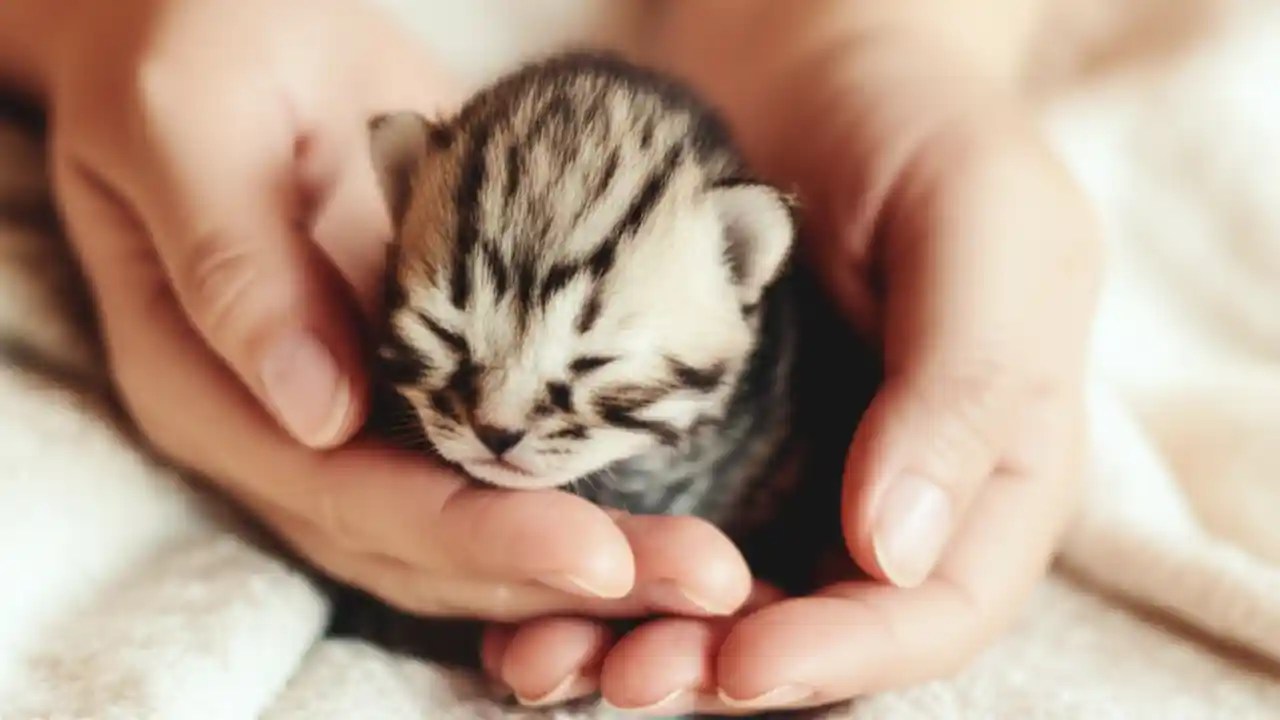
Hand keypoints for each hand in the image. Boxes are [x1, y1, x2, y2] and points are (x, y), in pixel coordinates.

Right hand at [42, 0, 751, 624]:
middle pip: (426, 541)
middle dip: (562, 570)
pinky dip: (581, 486)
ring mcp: (355, 407)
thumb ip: (235, 265)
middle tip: (699, 584)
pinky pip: (500, 455)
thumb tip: (317, 413)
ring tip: (705, 571)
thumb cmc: (193, 47)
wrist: (232, 19)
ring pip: (474, 519)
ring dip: (592, 551)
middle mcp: (284, 428)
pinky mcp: (420, 372)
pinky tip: (665, 508)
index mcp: (208, 391)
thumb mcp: (191, 123)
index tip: (594, 554)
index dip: (474, 538)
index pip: (348, 501)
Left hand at [478, 6, 1101, 713]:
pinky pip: (646, 521)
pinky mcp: (695, 429)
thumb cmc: (923, 120)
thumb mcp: (985, 226)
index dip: (847, 654)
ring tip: (551, 659)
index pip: (941, 608)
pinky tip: (517, 589)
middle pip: (816, 625)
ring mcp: (787, 462)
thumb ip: (969, 382)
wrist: (812, 53)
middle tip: (631, 677)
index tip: (747, 663)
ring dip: (638, 640)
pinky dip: (589, 570)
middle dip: (723, 669)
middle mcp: (887, 486)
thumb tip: (893, 555)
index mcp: (989, 461)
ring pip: (721, 597)